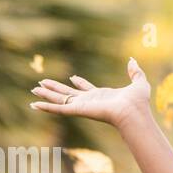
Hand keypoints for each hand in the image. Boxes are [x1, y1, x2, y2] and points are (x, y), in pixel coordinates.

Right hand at [30, 57, 151, 127]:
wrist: (134, 112)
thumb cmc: (138, 102)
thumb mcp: (139, 82)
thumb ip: (135, 72)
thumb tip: (133, 60)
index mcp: (102, 96)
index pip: (87, 89)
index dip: (80, 82)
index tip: (73, 76)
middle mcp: (90, 102)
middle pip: (69, 94)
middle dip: (56, 88)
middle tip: (43, 82)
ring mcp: (83, 106)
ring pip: (60, 100)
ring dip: (46, 95)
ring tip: (34, 89)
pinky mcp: (78, 110)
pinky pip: (59, 109)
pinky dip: (46, 107)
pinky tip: (34, 105)